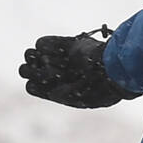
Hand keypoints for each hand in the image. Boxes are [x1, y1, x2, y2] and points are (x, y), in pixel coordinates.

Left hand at [19, 33, 136, 107]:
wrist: (114, 67)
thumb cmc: (100, 88)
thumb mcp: (81, 98)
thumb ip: (63, 94)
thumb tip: (44, 89)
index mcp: (58, 91)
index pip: (32, 86)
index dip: (34, 82)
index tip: (46, 82)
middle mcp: (56, 75)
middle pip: (27, 70)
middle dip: (33, 70)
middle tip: (50, 70)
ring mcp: (59, 59)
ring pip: (32, 55)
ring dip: (39, 57)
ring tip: (58, 60)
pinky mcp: (64, 44)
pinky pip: (41, 43)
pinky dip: (46, 45)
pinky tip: (61, 51)